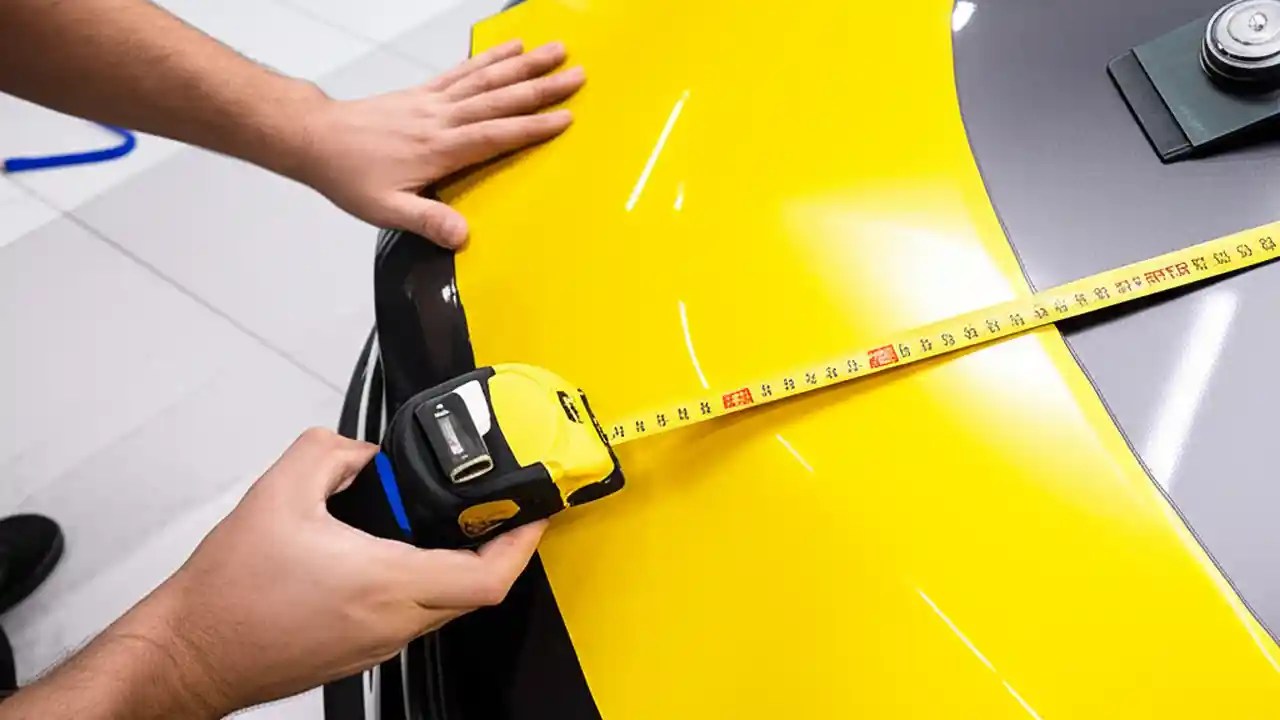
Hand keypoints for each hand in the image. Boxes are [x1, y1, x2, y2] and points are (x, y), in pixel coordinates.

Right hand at [109, 428, 545, 715]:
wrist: (190, 652)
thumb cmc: (227, 594)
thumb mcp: (277, 491)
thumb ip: (330, 451)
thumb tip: (362, 453)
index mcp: (384, 583)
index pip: (486, 577)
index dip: (521, 544)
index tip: (531, 516)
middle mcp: (391, 623)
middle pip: (475, 594)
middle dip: (498, 553)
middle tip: (496, 516)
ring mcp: (377, 645)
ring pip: (443, 608)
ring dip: (455, 568)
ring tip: (445, 528)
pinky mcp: (358, 654)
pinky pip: (410, 619)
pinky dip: (419, 586)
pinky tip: (393, 556)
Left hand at [294, 40, 584, 247]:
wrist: (316, 139)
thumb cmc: (350, 176)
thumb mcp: (386, 211)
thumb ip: (427, 222)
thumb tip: (463, 237)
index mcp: (438, 149)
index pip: (494, 135)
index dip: (531, 127)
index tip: (566, 117)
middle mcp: (441, 119)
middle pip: (499, 100)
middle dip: (541, 87)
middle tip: (577, 75)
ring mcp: (433, 101)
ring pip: (486, 78)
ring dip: (524, 64)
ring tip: (556, 50)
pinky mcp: (424, 91)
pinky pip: (463, 70)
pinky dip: (490, 57)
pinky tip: (511, 48)